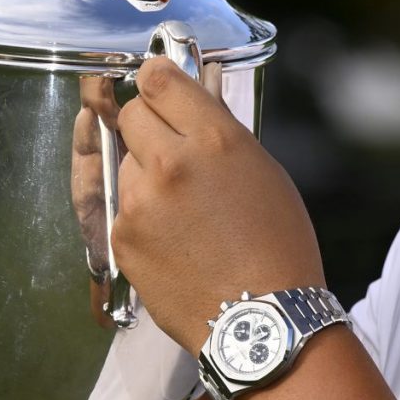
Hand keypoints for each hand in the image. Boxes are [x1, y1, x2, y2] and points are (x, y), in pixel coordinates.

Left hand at [112, 54, 324, 352]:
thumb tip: (191, 103)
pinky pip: (122, 207)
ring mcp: (140, 203)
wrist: (262, 321)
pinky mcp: (122, 238)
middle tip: (171, 151)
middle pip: (132, 114)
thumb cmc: (277, 247)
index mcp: (214, 139)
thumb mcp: (263, 171)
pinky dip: (140, 217)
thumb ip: (219, 133)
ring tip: (182, 211)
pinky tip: (173, 240)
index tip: (157, 86)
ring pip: (124, 163)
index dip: (155, 79)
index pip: (158, 79)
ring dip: (144, 174)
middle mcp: (170, 164)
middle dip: (148, 126)